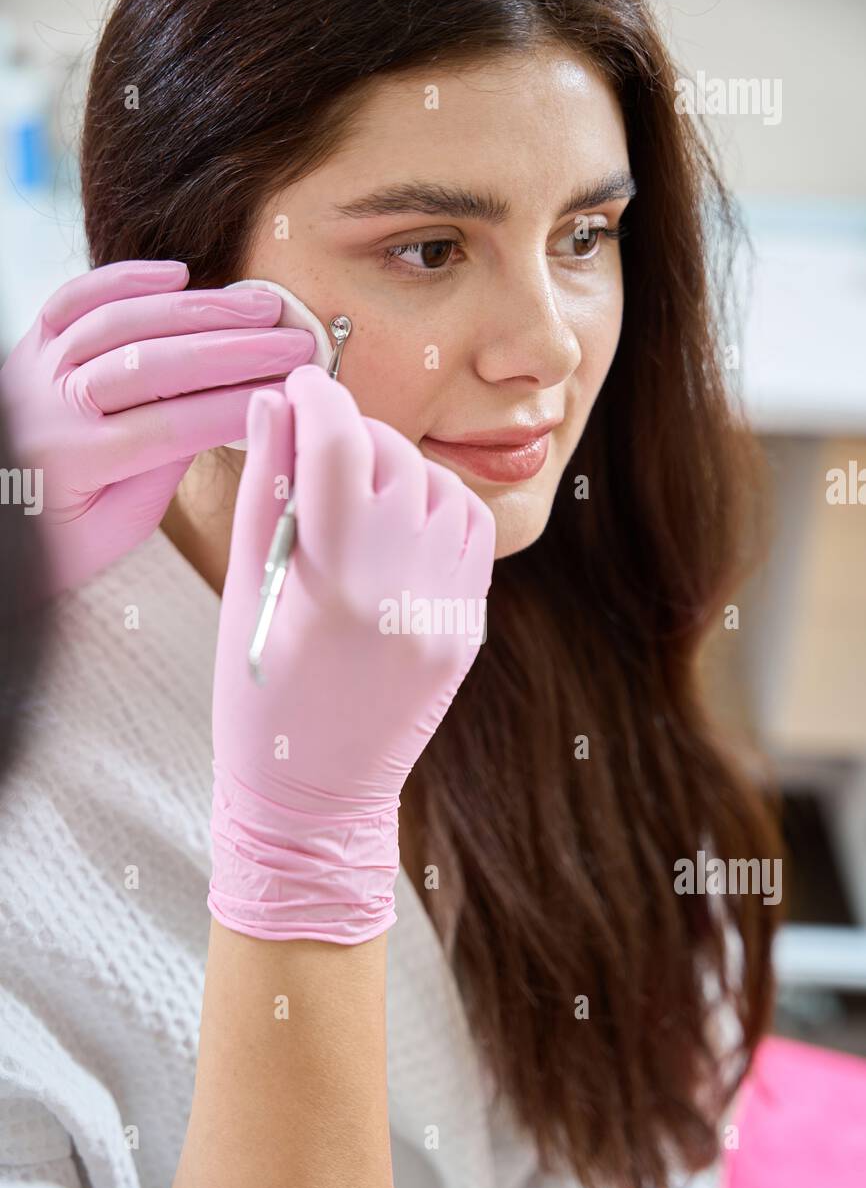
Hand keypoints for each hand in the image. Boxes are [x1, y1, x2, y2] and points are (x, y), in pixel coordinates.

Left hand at [0, 259, 315, 598]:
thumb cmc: (54, 539)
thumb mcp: (114, 528)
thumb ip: (162, 471)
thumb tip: (222, 415)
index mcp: (74, 459)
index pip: (176, 423)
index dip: (239, 404)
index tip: (291, 393)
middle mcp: (49, 402)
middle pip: (158, 363)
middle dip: (237, 351)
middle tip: (294, 344)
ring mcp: (34, 364)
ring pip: (125, 320)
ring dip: (200, 308)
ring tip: (259, 306)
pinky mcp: (29, 343)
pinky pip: (76, 298)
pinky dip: (127, 279)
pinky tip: (179, 275)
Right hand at [208, 365, 495, 941]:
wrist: (315, 802)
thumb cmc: (259, 702)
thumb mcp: (243, 596)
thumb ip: (264, 494)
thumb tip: (276, 406)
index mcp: (334, 584)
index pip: (341, 447)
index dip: (318, 399)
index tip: (301, 386)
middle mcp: (403, 591)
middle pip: (392, 457)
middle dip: (352, 436)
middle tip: (317, 449)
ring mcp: (447, 613)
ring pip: (441, 487)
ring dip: (398, 470)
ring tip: (356, 494)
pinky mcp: (469, 630)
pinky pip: (470, 534)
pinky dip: (437, 509)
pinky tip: (397, 526)